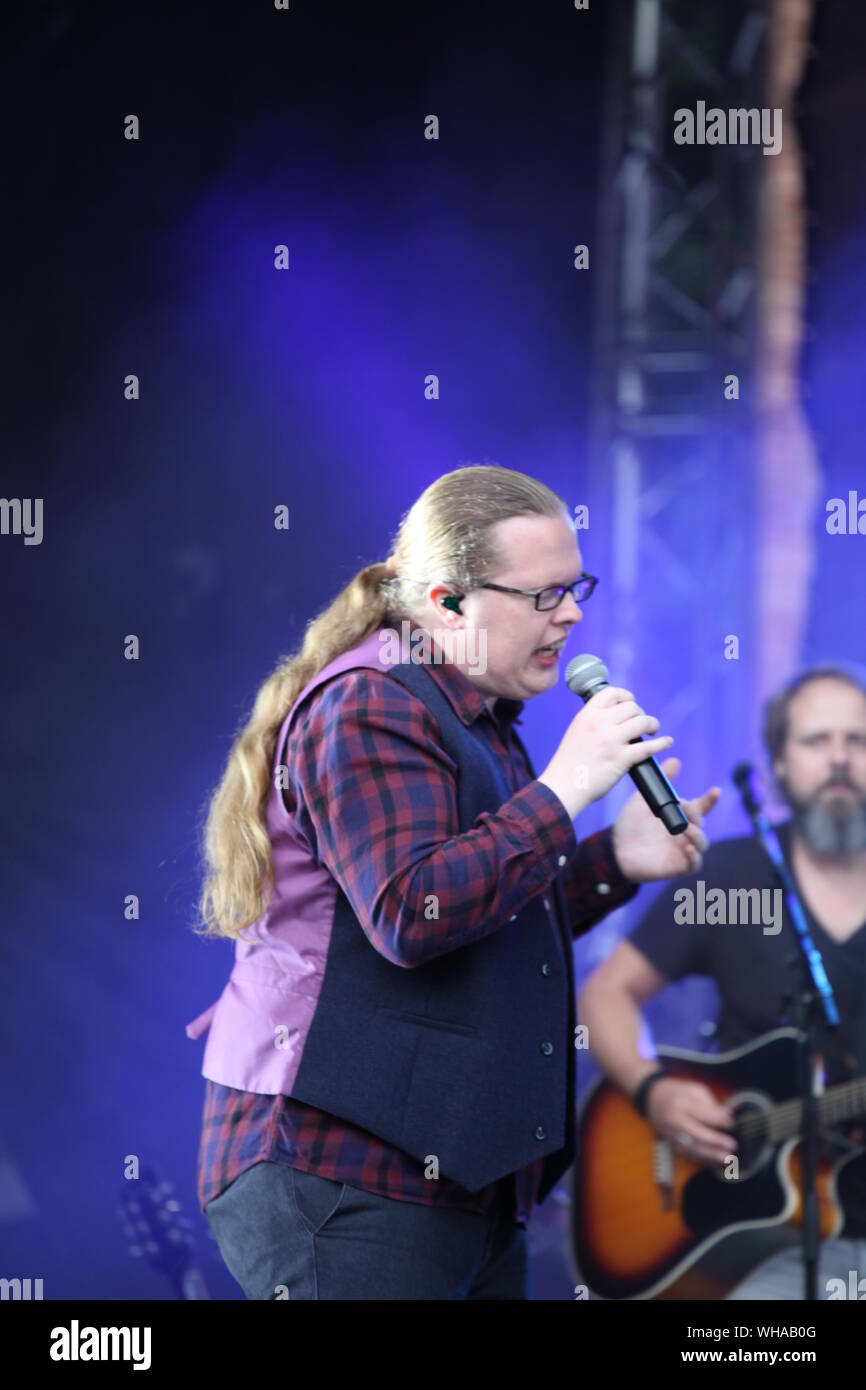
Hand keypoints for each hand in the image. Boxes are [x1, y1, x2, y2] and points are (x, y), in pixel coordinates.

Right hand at [538, 686, 675, 818]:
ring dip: (652, 725)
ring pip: (643, 722)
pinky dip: (662, 743)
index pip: (612, 693)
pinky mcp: (621, 759)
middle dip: (640, 714)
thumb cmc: (568, 764)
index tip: (631, 704)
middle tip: (642, 725)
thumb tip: (616, 715)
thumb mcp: (577, 731)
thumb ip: (594, 721)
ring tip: (652, 732)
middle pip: (632, 707)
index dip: (626, 696)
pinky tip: (666, 742)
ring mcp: (611, 741)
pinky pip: (649, 747)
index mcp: (586, 715)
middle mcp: (599, 723)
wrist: (562, 787)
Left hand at [611, 757, 720, 882]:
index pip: (701, 807)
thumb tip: (675, 760)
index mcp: (679, 817)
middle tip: (684, 807)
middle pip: (701, 823)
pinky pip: (695, 864)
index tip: (715, 790)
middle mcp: (685, 833)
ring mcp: (683, 850)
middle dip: (696, 814)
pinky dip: (694, 857)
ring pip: (702, 843)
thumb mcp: (643, 800)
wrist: (614, 848)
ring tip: (685, 829)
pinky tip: (688, 849)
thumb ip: (661, 783)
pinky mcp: (678, 866)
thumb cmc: (630, 824)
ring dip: (697, 835)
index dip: (710, 800)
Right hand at [646, 1078, 736, 1166]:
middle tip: (732, 1144)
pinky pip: (689, 1154)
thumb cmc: (679, 1093)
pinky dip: (703, 1160)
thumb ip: (711, 1104)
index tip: (731, 1122)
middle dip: (715, 1140)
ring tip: (727, 1158)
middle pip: (695, 1133)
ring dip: (710, 1154)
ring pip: (692, 1147)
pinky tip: (716, 1162)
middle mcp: (674, 1120)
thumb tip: (728, 1116)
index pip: (701, 1113)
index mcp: (680, 1103)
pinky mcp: (672, 1144)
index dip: (718, 1119)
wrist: (654, 1100)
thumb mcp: (694, 1090)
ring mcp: (672, 1134)